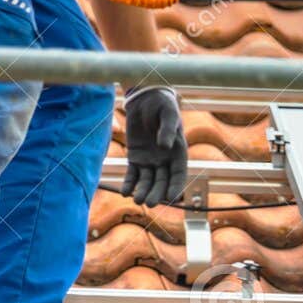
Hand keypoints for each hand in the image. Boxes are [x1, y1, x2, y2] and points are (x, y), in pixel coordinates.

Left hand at [122, 86, 188, 205]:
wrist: (146, 98)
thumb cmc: (162, 105)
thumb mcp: (168, 114)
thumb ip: (168, 129)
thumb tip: (165, 146)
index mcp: (178, 153)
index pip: (178, 175)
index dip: (175, 187)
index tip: (171, 198)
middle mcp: (165, 161)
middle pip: (162, 182)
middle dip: (157, 194)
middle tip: (151, 203)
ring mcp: (150, 161)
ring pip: (147, 181)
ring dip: (143, 192)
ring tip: (137, 200)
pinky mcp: (135, 158)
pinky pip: (132, 174)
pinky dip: (129, 184)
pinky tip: (125, 192)